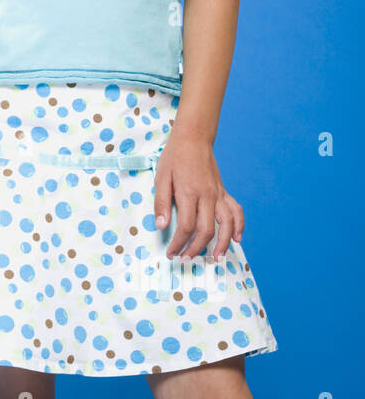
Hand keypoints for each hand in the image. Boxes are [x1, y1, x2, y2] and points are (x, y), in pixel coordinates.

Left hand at [153, 131, 243, 260]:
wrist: (193, 138)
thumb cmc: (174, 157)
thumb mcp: (160, 177)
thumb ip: (161, 203)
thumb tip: (160, 226)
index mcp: (189, 193)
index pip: (186, 227)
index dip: (179, 244)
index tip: (172, 252)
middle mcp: (207, 196)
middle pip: (207, 230)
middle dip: (196, 249)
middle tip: (186, 259)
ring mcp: (218, 194)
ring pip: (226, 224)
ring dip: (223, 244)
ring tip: (216, 259)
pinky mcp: (223, 192)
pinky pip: (236, 211)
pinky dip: (238, 226)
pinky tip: (236, 238)